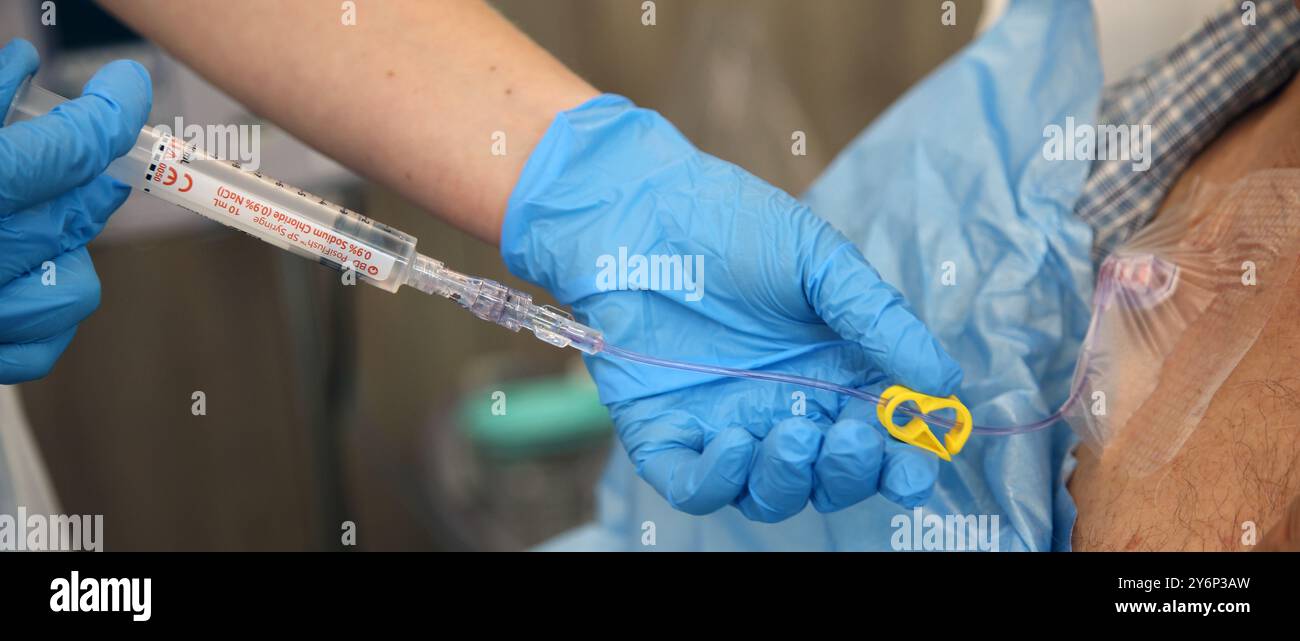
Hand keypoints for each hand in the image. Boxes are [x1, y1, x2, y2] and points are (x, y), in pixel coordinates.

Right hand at [0, 39, 150, 382]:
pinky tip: (16, 283)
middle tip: (81, 154)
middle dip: (87, 179)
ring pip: (79, 285)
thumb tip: (22, 65)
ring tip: (20, 227)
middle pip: (79, 213)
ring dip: (62, 250)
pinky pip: (44, 344)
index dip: (109, 113)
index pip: (69, 150)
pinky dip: (43, 313)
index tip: (124, 90)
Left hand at [502, 95, 962, 520]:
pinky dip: (719, 482)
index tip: (917, 467)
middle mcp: (784, 411)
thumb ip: (878, 320)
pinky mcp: (667, 435)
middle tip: (853, 440)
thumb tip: (943, 381)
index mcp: (832, 375)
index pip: (879, 440)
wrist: (639, 212)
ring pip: (770, 494)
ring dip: (791, 480)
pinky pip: (696, 486)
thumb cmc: (732, 225)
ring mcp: (725, 427)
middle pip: (830, 478)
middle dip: (850, 473)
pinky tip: (736, 443)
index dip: (902, 465)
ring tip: (794, 434)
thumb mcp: (819, 261)